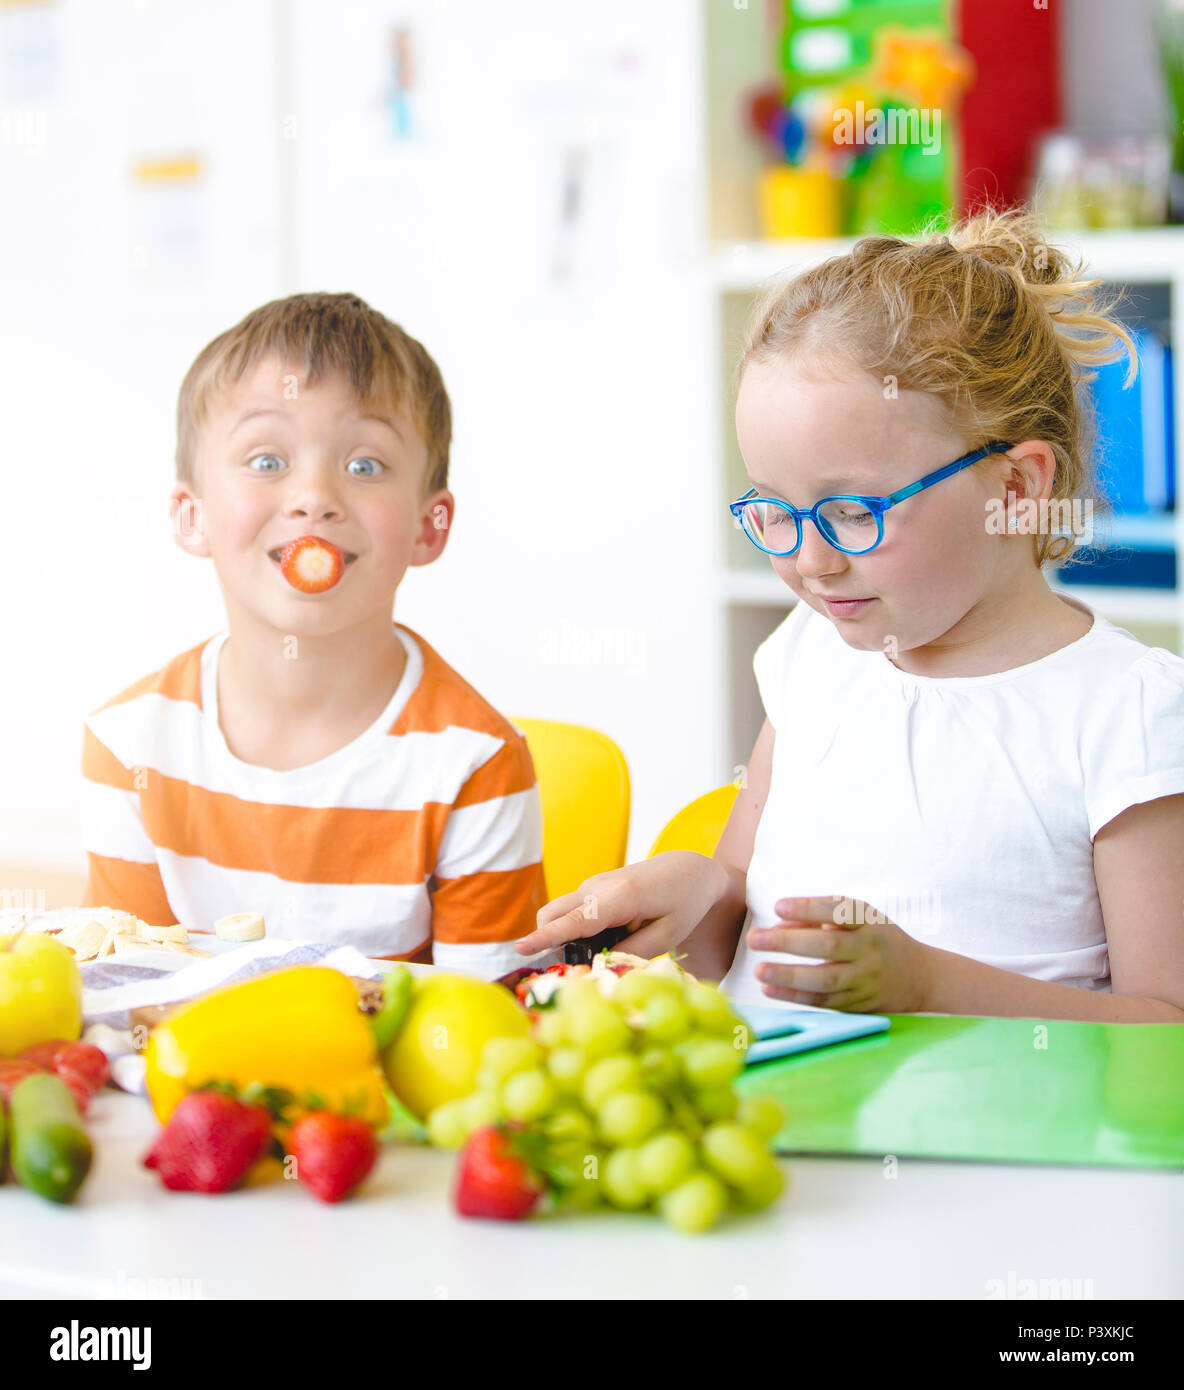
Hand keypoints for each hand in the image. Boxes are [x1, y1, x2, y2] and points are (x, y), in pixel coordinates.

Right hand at [514, 852, 728, 959]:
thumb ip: (631, 953)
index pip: (575, 920)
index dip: (547, 937)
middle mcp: (597, 887)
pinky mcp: (593, 889)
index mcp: (619, 897)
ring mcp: (592, 885)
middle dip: (550, 941)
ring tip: (607, 949)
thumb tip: (598, 968)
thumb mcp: (667, 935)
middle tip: (578, 966)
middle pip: (552, 914)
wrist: (690, 868)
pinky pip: (573, 912)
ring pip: (560, 914)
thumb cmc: (683, 902)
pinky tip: (611, 937)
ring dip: (566, 937)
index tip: (521, 949)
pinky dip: (578, 930)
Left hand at [746, 895, 933, 1013]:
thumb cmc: (876, 939)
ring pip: (825, 980)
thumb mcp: (859, 918)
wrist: (919, 977)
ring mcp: (864, 980)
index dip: (809, 908)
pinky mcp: (857, 1005)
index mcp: (869, 923)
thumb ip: (818, 916)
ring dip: (789, 976)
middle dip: (788, 943)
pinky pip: (824, 1002)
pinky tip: (769, 989)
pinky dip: (795, 997)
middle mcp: (869, 951)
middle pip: (829, 946)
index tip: (778, 906)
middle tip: (755, 938)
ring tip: (759, 970)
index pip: (839, 911)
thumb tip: (777, 927)